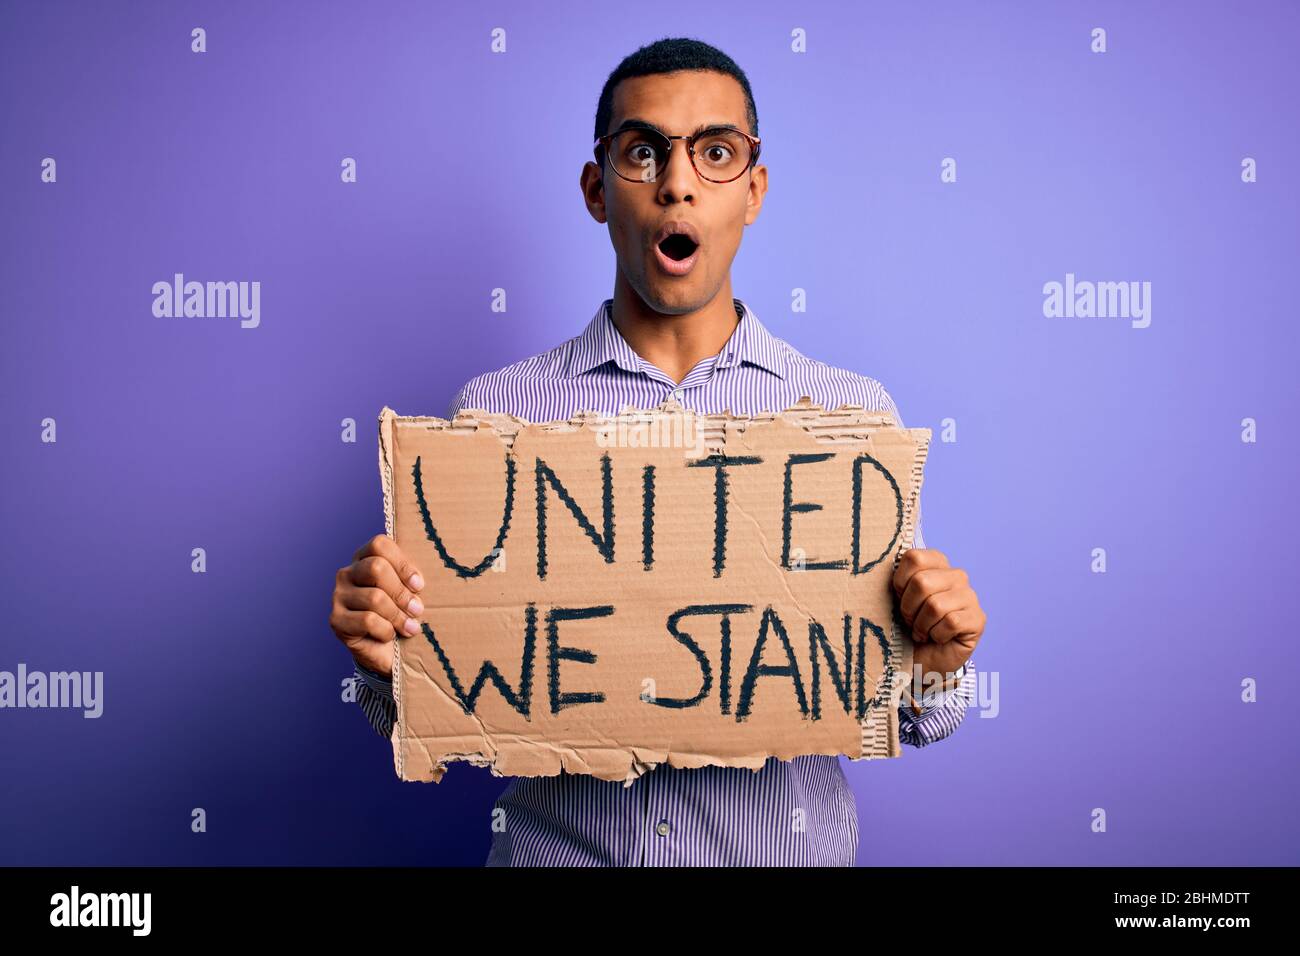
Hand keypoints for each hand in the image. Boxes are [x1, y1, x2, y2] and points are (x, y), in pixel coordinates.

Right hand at [329, 533, 425, 677]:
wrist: (387, 651)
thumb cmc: (402, 614)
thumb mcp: (410, 593)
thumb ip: (412, 579)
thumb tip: (420, 581)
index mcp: (365, 558)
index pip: (380, 545)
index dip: (402, 564)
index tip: (419, 585)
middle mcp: (347, 573)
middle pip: (376, 568)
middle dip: (402, 592)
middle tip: (417, 610)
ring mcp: (338, 596)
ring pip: (375, 598)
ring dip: (398, 616)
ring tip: (411, 627)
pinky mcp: (336, 620)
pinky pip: (368, 621)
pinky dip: (386, 631)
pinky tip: (390, 636)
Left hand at [891, 548, 984, 685]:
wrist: (921, 659)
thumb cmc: (907, 625)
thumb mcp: (896, 598)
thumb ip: (897, 578)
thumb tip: (883, 563)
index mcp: (936, 563)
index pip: (914, 558)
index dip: (900, 582)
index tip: (899, 598)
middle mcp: (956, 575)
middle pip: (922, 582)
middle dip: (908, 608)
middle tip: (909, 620)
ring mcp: (970, 596)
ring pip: (935, 605)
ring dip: (921, 625)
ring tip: (922, 631)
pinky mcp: (977, 619)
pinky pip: (951, 622)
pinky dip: (937, 635)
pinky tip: (937, 638)